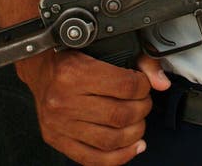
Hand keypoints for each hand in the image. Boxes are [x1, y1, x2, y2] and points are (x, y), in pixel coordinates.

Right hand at [17, 49, 170, 164]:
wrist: (40, 67)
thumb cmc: (73, 55)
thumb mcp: (104, 47)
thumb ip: (138, 60)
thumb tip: (161, 82)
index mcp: (75, 72)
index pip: (125, 85)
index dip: (144, 86)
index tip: (145, 84)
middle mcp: (65, 100)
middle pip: (119, 115)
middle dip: (141, 110)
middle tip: (144, 103)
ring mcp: (60, 124)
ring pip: (109, 140)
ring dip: (134, 134)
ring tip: (139, 123)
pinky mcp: (57, 140)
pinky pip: (92, 159)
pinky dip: (118, 158)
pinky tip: (132, 148)